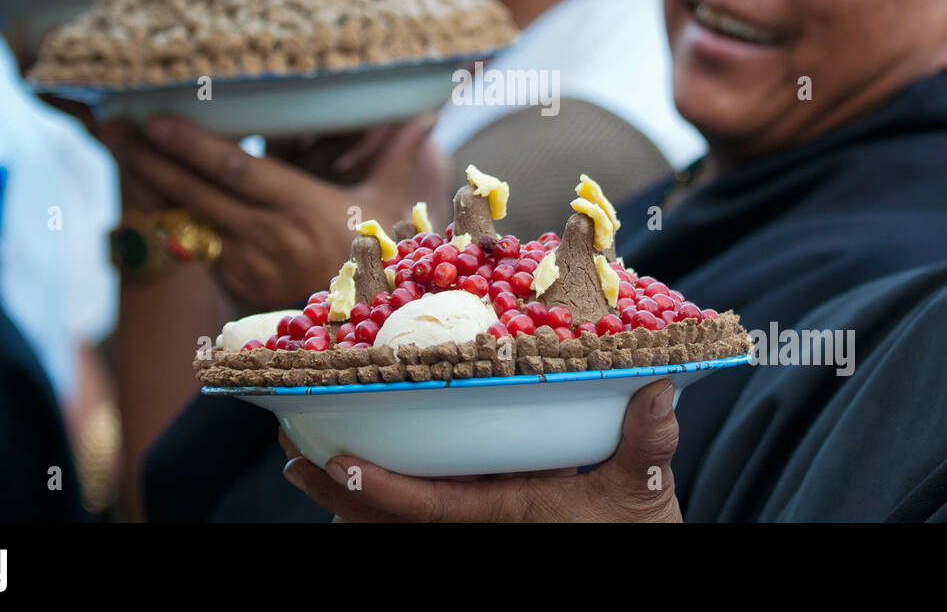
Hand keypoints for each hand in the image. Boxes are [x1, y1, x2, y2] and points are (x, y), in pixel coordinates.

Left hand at [100, 114, 446, 311]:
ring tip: (118, 143)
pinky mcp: (229, 282)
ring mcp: (243, 264)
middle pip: (195, 192)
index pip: (237, 173)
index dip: (193, 146)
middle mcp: (267, 238)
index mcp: (303, 211)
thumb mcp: (389, 208)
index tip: (157, 120)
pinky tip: (143, 184)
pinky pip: (190, 238)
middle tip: (114, 124)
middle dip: (150, 156)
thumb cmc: (376, 262)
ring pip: (184, 215)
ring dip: (147, 180)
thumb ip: (397, 158)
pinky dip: (163, 209)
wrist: (358, 333)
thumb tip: (425, 114)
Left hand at [281, 380, 682, 521]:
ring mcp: (472, 535)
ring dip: (342, 500)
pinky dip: (372, 507)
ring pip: (388, 532)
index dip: (377, 489)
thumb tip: (657, 388)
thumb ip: (648, 441)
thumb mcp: (646, 488)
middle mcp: (476, 532)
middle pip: (384, 525)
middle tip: (288, 449)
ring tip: (302, 462)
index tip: (335, 459)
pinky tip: (353, 483)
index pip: (427, 510)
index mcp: (503, 517)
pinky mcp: (476, 530)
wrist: (641, 558)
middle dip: (332, 491)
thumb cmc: (638, 528)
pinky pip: (411, 524)